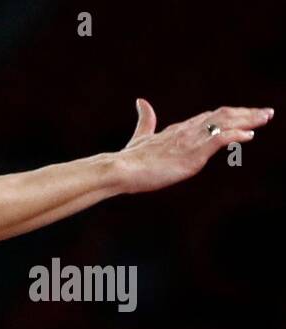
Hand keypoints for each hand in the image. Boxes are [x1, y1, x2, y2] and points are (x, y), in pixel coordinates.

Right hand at [115, 100, 270, 193]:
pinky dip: (235, 136)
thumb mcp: (140, 136)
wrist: (120, 169)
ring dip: (248, 120)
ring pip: (225, 124)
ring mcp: (191, 142)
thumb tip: (141, 100)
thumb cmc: (129, 158)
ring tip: (265, 118)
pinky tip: (249, 135)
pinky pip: (219, 140)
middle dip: (247, 113)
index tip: (247, 115)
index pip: (210, 117)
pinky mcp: (192, 154)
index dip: (231, 115)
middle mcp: (188, 131)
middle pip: (223, 116)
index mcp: (179, 129)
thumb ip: (146, 120)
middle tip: (267, 113)